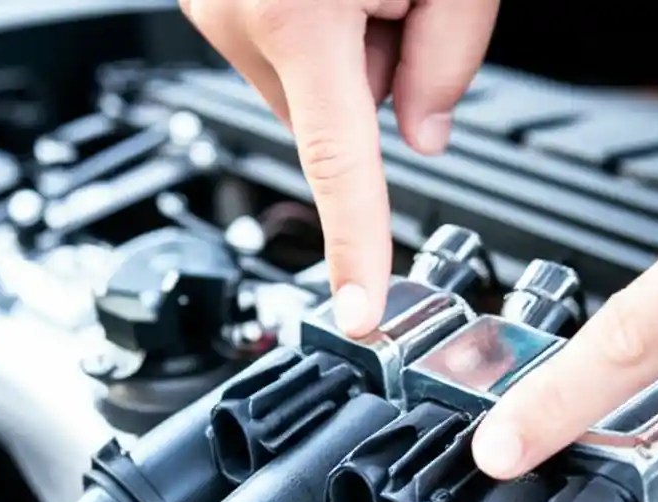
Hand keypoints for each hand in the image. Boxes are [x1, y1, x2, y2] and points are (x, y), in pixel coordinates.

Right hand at [179, 0, 499, 335]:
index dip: (353, 249)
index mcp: (297, 14)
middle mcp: (238, 16)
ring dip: (342, 51)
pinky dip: (310, 23)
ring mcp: (210, 4)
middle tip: (399, 7)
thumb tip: (424, 135)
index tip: (359, 314)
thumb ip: (448, 58)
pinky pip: (274, 46)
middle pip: (328, 120)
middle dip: (375, 84)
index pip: (337, 167)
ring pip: (302, 84)